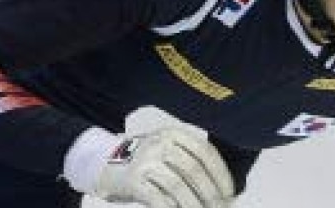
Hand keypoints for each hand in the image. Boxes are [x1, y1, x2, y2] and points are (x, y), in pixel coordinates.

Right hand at [66, 125, 234, 207]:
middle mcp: (159, 143)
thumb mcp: (169, 151)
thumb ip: (193, 162)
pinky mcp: (134, 180)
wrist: (105, 164)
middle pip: (194, 171)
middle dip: (211, 195)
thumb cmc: (146, 163)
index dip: (222, 176)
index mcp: (172, 133)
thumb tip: (226, 193)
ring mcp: (144, 160)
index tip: (229, 194)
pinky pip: (160, 200)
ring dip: (195, 206)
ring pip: (179, 187)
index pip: (205, 152)